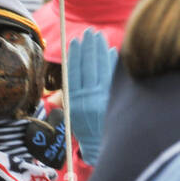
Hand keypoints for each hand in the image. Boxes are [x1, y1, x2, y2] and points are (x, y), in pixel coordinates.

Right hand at [66, 29, 116, 165]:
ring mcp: (103, 98)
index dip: (75, 55)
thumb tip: (63, 84)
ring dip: (100, 50)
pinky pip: (113, 76)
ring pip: (101, 68)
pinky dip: (112, 63)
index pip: (73, 72)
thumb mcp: (71, 116)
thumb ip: (67, 98)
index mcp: (74, 102)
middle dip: (89, 47)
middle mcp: (87, 98)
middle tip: (90, 32)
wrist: (102, 147)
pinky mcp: (116, 99)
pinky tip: (112, 52)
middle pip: (88, 67)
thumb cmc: (85, 130)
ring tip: (99, 36)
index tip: (76, 41)